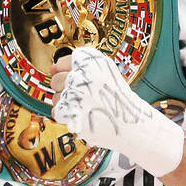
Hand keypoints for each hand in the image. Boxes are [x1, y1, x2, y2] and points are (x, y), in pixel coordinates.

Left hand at [50, 46, 184, 176]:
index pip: (63, 62)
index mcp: (91, 63)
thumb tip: (53, 68)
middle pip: (56, 80)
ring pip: (56, 97)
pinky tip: (81, 114)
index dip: (65, 71)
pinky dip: (66, 115)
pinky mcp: (73, 114)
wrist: (132, 123)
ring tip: (86, 106)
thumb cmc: (117, 98)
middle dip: (65, 89)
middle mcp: (83, 77)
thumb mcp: (105, 72)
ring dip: (66, 103)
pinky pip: (57, 112)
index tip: (72, 78)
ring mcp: (77, 96)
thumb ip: (80, 67)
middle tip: (82, 96)